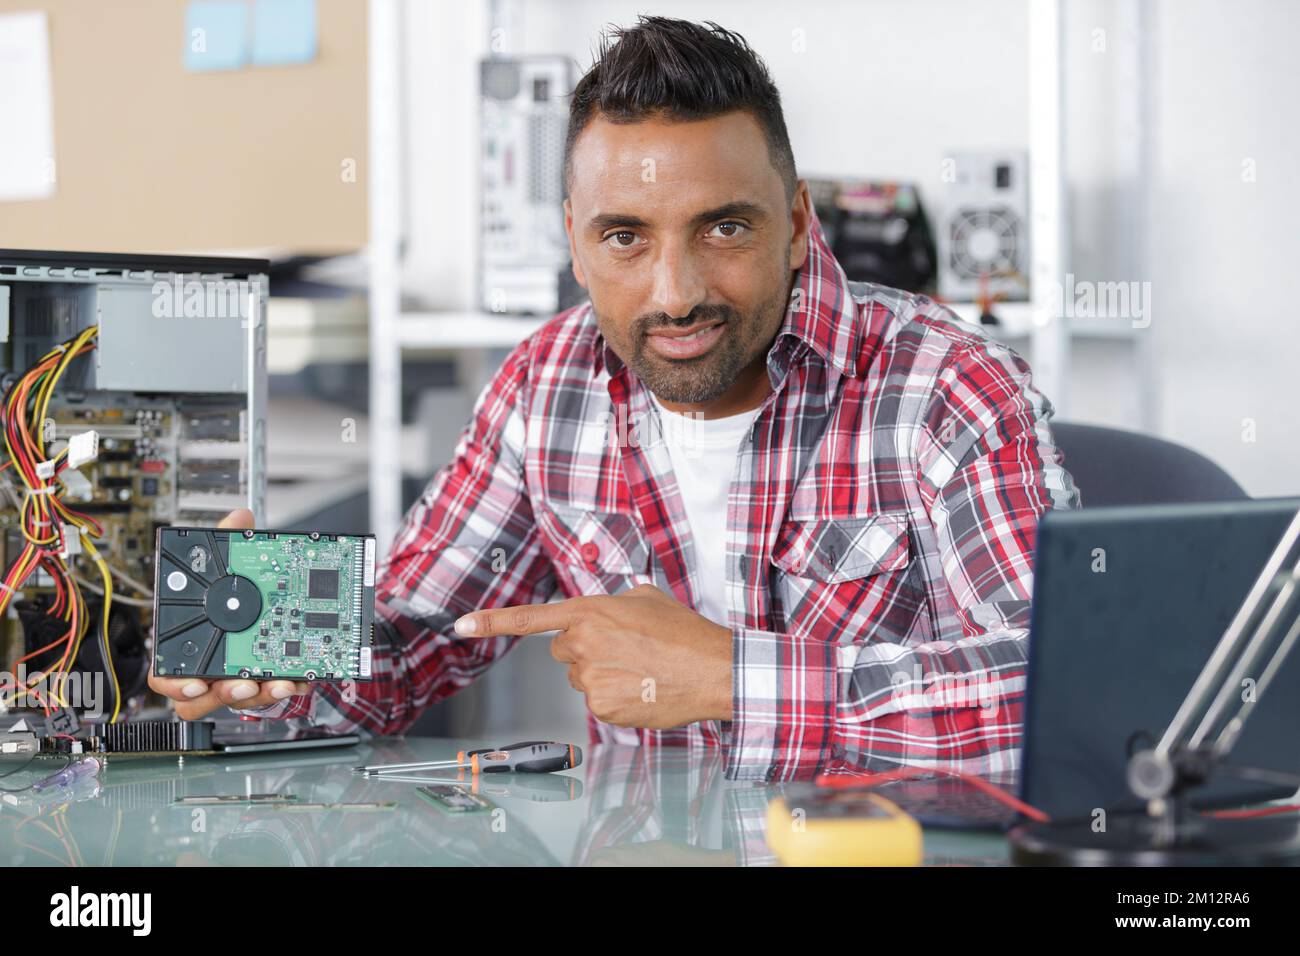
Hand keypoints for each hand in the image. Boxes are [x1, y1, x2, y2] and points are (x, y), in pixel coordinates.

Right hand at [147, 508, 310, 718]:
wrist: (259, 609)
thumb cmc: (231, 597)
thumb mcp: (229, 568)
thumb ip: (229, 544)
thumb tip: (240, 517)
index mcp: (187, 643)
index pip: (166, 673)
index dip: (176, 682)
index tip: (196, 681)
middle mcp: (206, 668)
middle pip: (202, 698)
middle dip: (226, 694)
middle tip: (246, 683)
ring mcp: (233, 679)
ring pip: (239, 700)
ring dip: (262, 694)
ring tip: (281, 681)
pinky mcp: (262, 682)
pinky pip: (271, 694)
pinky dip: (288, 686)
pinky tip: (303, 674)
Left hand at [454, 583, 733, 728]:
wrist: (713, 670)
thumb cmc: (686, 634)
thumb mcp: (647, 599)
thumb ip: (615, 602)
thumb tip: (608, 612)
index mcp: (591, 612)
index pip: (530, 618)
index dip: (491, 622)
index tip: (461, 625)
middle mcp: (584, 644)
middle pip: (564, 652)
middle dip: (586, 651)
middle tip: (625, 651)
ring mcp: (591, 679)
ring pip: (581, 679)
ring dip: (603, 675)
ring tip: (641, 670)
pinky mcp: (602, 709)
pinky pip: (597, 703)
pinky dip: (616, 699)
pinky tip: (642, 690)